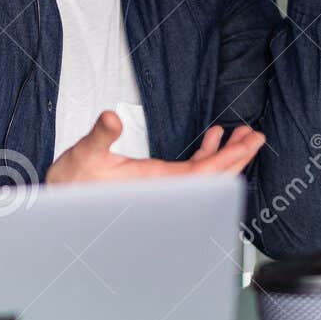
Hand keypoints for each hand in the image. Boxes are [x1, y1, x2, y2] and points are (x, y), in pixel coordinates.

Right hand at [45, 110, 264, 184]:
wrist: (63, 202)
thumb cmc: (73, 184)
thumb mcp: (85, 154)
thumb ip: (100, 135)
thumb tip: (110, 117)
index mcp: (156, 183)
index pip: (204, 173)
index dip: (230, 158)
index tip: (250, 143)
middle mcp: (166, 188)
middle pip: (214, 176)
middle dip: (238, 156)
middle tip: (256, 136)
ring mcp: (165, 187)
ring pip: (206, 174)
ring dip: (225, 154)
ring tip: (243, 134)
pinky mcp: (159, 182)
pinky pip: (191, 171)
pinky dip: (206, 154)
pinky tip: (213, 137)